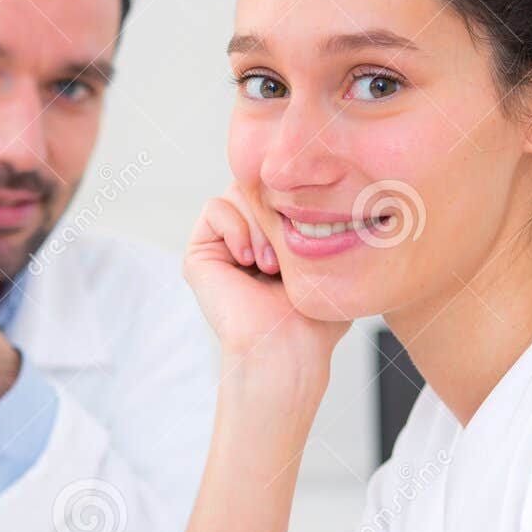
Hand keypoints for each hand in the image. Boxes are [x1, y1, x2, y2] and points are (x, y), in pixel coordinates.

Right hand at [185, 186, 348, 397]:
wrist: (286, 345)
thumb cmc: (313, 316)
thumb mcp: (330, 259)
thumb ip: (325, 221)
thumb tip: (331, 189)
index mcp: (274, 241)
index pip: (282, 191)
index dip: (296, 201)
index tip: (311, 238)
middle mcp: (247, 240)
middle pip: (259, 186)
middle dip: (276, 211)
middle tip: (286, 256)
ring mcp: (222, 246)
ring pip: (238, 192)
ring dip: (259, 223)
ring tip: (270, 264)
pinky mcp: (199, 253)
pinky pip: (214, 207)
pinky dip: (236, 226)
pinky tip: (248, 259)